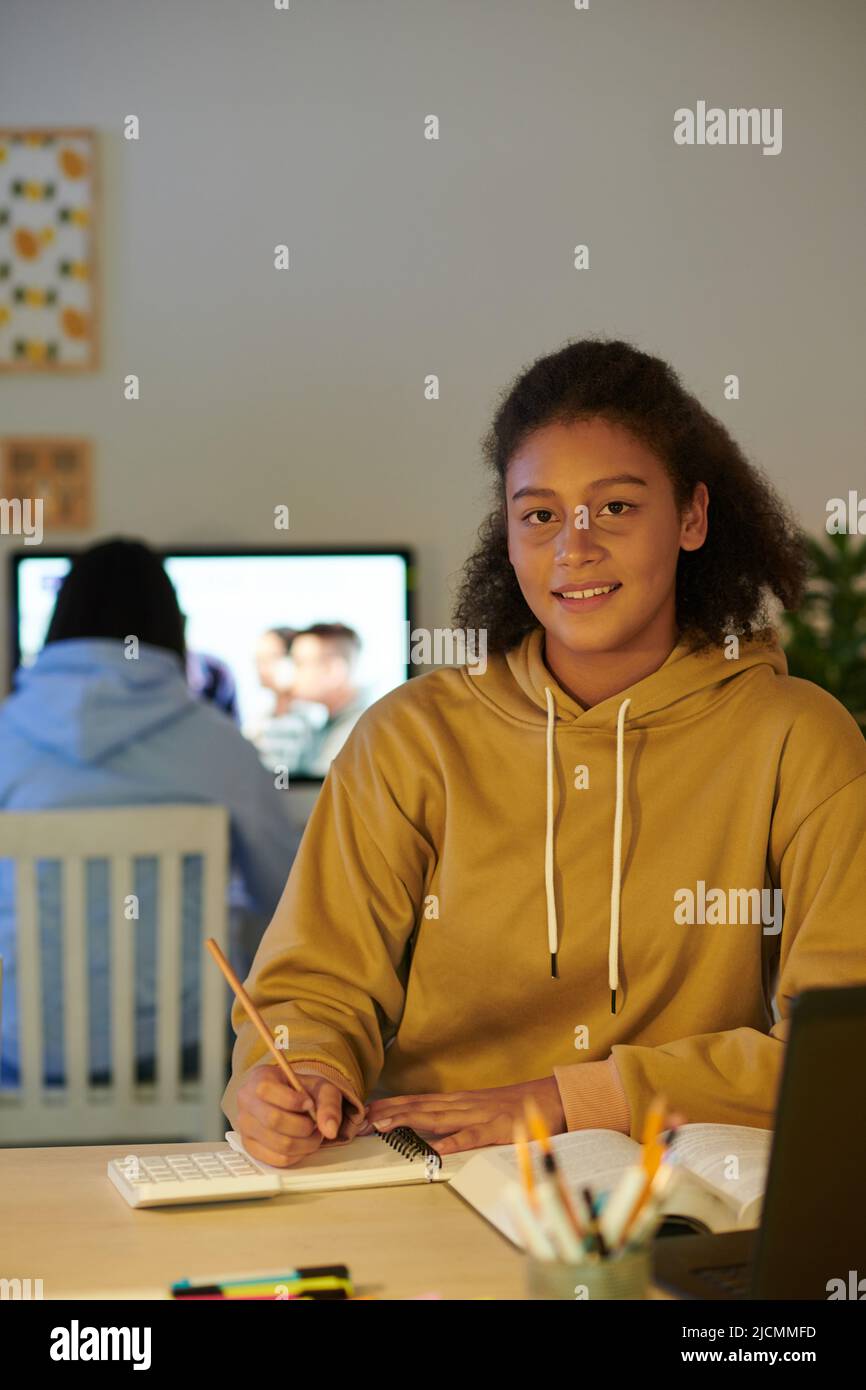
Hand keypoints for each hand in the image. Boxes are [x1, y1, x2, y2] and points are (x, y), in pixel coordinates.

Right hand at [236, 1064, 368, 1166]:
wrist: (290, 1101)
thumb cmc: (301, 1092)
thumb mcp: (320, 1087)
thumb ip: (328, 1103)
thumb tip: (330, 1129)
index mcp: (260, 1078)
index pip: (266, 1090)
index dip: (293, 1100)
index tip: (309, 1104)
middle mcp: (247, 1102)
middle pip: (273, 1120)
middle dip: (303, 1126)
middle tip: (314, 1124)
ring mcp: (245, 1126)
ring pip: (278, 1143)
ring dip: (304, 1143)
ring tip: (312, 1134)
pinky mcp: (250, 1147)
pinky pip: (277, 1159)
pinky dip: (297, 1155)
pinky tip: (302, 1144)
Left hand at [364, 1077, 566, 1155]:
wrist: (552, 1096)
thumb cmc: (517, 1105)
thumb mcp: (482, 1109)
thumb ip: (459, 1117)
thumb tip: (434, 1130)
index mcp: (460, 1102)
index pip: (419, 1101)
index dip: (393, 1105)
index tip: (366, 1110)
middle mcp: (464, 1105)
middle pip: (420, 1107)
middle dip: (390, 1112)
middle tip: (361, 1118)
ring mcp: (480, 1115)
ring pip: (438, 1118)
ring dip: (409, 1120)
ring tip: (384, 1126)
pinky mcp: (499, 1128)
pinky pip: (474, 1136)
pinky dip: (456, 1142)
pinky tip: (438, 1150)